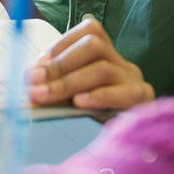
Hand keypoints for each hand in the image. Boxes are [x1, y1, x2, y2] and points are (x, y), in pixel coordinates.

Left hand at [29, 14, 153, 109]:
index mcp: (108, 55)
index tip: (37, 66)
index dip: (61, 44)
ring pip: (103, 69)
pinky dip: (99, 96)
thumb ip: (57, 85)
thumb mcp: (73, 96)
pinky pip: (125, 93)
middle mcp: (122, 63)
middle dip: (59, 64)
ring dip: (69, 82)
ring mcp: (135, 80)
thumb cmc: (96, 117)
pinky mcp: (144, 100)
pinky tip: (79, 103)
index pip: (89, 31)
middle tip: (33, 83)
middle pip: (94, 46)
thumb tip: (30, 84)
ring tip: (46, 96)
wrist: (131, 143)